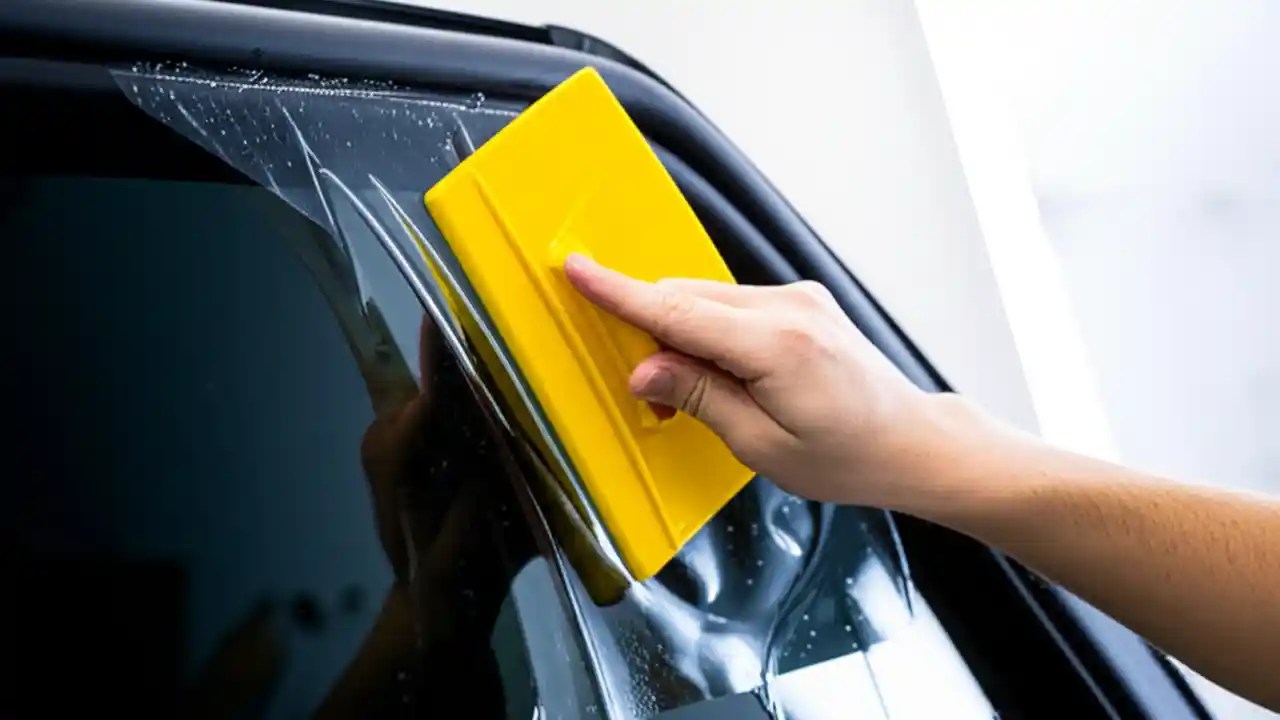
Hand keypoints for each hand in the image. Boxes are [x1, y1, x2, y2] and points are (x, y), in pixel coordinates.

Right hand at [564, 254, 970, 509]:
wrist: (911, 441)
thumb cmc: (847, 457)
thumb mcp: (762, 445)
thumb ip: (698, 397)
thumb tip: (643, 371)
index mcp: (777, 344)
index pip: (677, 311)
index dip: (620, 293)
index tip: (577, 269)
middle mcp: (789, 306)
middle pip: (686, 300)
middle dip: (652, 339)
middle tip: (654, 399)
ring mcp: (798, 298)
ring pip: (706, 301)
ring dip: (682, 339)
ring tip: (693, 396)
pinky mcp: (800, 302)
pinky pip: (732, 306)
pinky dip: (710, 334)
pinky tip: (720, 375)